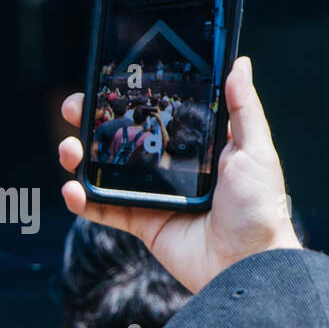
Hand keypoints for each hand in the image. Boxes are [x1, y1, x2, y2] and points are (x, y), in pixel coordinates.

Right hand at [58, 57, 300, 293]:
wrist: (250, 264)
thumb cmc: (260, 207)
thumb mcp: (255, 150)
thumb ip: (242, 108)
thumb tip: (240, 63)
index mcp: (196, 146)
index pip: (154, 113)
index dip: (128, 98)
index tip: (105, 83)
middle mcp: (171, 168)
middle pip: (121, 139)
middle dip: (92, 122)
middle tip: (73, 109)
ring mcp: (153, 196)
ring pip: (104, 172)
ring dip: (79, 157)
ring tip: (68, 149)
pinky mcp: (142, 224)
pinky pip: (104, 211)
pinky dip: (82, 201)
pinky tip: (70, 190)